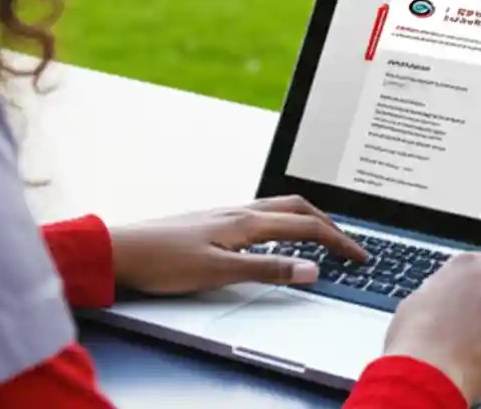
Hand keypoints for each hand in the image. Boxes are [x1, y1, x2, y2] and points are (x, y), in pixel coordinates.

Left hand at [109, 195, 367, 294]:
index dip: (338, 242)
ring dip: (307, 218)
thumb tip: (311, 269)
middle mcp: (240, 211)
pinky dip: (284, 222)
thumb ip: (268, 270)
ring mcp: (226, 213)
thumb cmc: (164, 261)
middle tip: (348, 244)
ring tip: (321, 236)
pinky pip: (262, 214)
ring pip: (280, 208)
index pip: (307, 227)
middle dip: (330, 222)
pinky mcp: (214, 221)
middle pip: (298, 207)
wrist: (120, 250)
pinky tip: (276, 238)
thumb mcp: (220, 272)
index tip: (359, 256)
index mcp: (248, 222)